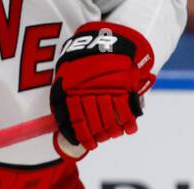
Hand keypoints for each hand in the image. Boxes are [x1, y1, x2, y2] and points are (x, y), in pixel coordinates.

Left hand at [49, 21, 155, 158]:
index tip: (87, 143)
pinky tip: (129, 129)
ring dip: (112, 131)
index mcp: (72, 86)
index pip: (76, 118)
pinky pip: (126, 113)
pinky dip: (129, 124)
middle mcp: (88, 89)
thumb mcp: (69, 72)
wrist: (112, 40)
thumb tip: (64, 124)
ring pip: (109, 119)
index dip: (82, 135)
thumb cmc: (89, 60)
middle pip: (93, 121)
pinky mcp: (124, 88)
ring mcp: (107, 89)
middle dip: (97, 135)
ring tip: (114, 134)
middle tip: (100, 140)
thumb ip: (66, 95)